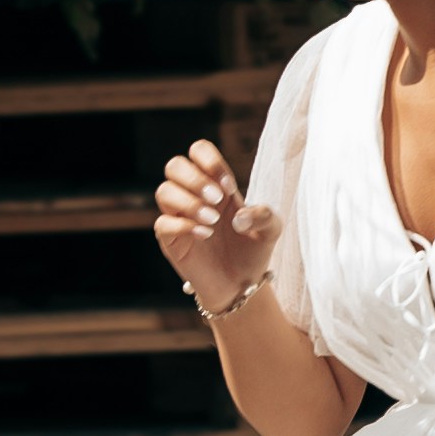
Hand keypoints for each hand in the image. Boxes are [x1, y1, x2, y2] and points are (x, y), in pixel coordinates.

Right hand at [152, 138, 282, 311]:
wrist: (241, 284)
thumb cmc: (253, 250)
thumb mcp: (271, 230)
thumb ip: (265, 215)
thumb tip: (239, 217)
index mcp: (215, 184)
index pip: (198, 151)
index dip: (210, 160)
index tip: (228, 186)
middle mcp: (193, 196)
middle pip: (174, 165)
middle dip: (196, 179)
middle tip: (217, 199)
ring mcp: (178, 216)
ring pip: (163, 191)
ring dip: (189, 202)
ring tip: (213, 220)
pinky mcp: (171, 240)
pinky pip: (163, 223)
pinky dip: (183, 225)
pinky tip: (205, 235)